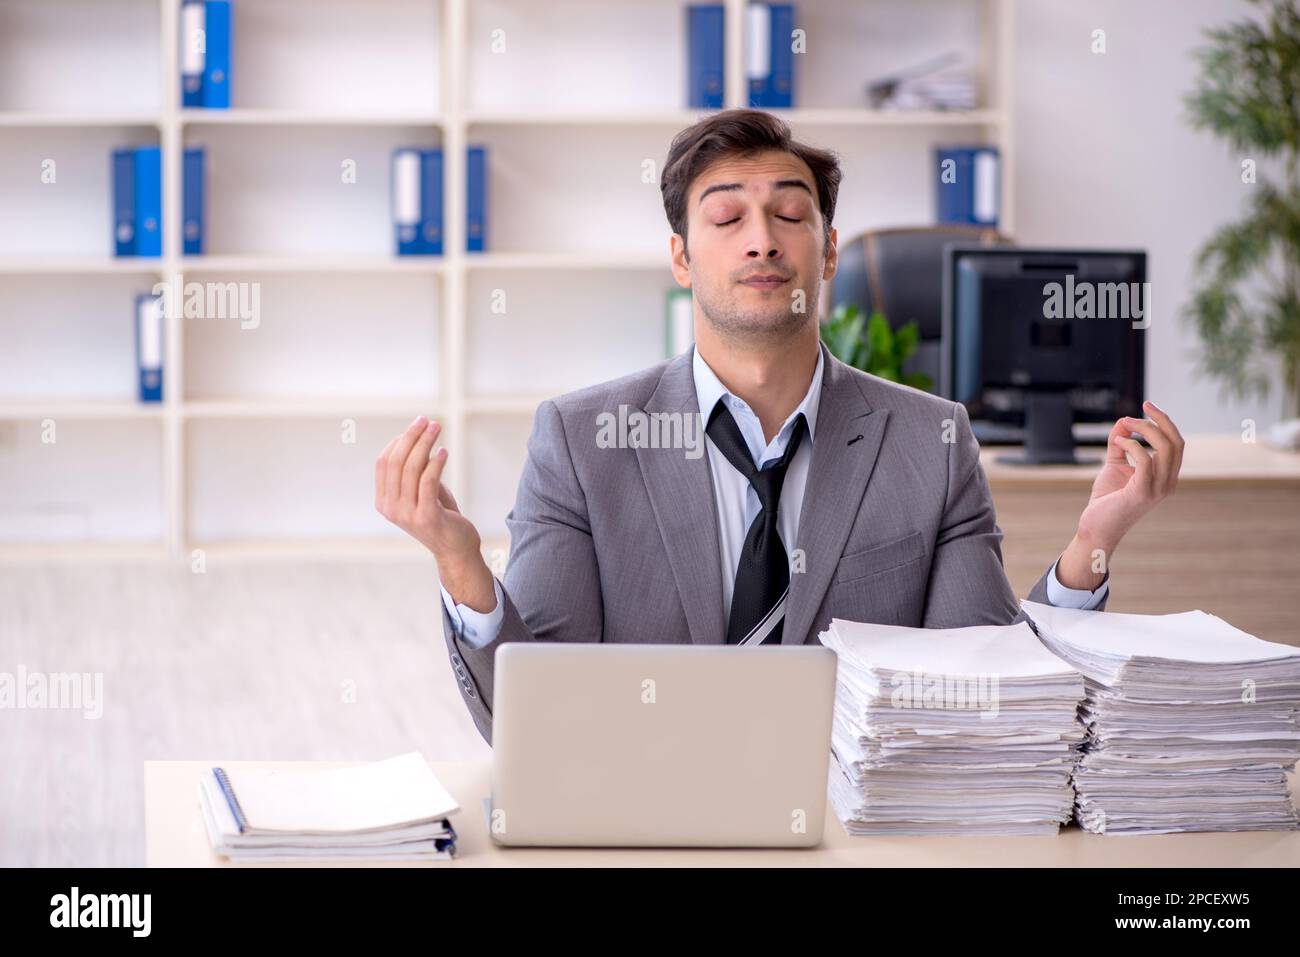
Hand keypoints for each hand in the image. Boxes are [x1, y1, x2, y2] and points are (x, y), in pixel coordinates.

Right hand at [374, 415, 495, 609]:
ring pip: (412, 468)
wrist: (456, 548)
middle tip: (427, 420)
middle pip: (396, 462)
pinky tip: (444, 452)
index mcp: (383, 502)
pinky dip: (436, 462)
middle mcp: (390, 509)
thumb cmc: (441, 516)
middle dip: (411, 436)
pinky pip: (428, 480)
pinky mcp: (426, 516)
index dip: (398, 441)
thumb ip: (414, 470)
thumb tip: (415, 438)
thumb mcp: (422, 491)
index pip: (384, 463)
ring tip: (437, 428)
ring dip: (425, 443)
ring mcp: (406, 514)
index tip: (416, 426)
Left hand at [1074, 399, 1184, 559]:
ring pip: (1165, 448)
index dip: (1165, 422)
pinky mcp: (1142, 493)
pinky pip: (1145, 460)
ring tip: (1126, 423)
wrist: (1096, 527)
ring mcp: (1158, 489)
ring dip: (1145, 429)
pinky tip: (1117, 442)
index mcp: (1166, 476)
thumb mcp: (1115, 464)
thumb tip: (1124, 420)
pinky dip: (1132, 444)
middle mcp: (1168, 483)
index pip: (1176, 443)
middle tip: (1144, 404)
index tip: (1147, 405)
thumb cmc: (1106, 498)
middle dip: (1161, 419)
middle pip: (1176, 442)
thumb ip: (1120, 443)